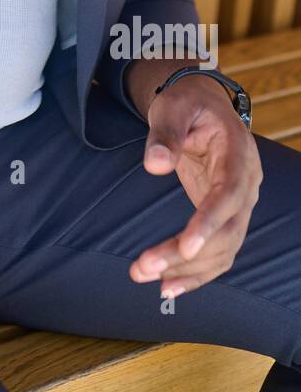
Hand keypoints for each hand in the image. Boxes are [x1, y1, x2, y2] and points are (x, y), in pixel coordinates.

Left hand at [128, 73, 262, 296]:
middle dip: (187, 256)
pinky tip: (168, 288)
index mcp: (239, 154)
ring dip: (187, 270)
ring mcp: (238, 205)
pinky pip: (218, 253)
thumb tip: (154, 165)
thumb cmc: (186, 103)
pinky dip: (195, 273)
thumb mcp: (173, 106)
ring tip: (145, 277)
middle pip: (227, 231)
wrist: (200, 105)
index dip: (209, 223)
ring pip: (223, 250)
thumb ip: (165, 133)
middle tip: (144, 268)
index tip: (185, 247)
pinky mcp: (224, 217)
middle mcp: (247, 185)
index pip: (230, 195)